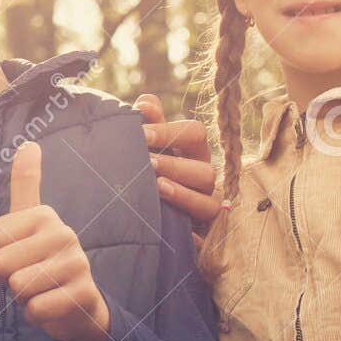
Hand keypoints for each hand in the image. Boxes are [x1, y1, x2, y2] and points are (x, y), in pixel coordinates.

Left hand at [0, 141, 110, 340]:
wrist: (80, 305)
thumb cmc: (44, 261)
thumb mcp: (31, 220)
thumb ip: (26, 184)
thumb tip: (29, 144)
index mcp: (43, 214)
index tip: (17, 254)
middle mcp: (63, 233)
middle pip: (1, 264)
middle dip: (8, 279)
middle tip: (29, 276)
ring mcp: (76, 263)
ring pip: (19, 286)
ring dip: (23, 297)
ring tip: (41, 289)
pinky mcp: (82, 293)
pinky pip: (36, 308)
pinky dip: (36, 314)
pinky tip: (50, 306)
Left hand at [136, 94, 220, 244]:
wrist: (132, 208)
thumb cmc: (142, 163)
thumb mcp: (145, 141)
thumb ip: (147, 121)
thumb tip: (145, 104)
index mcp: (192, 150)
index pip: (195, 133)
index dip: (170, 132)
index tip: (142, 134)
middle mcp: (203, 176)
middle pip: (204, 169)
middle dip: (176, 165)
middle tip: (147, 163)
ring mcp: (204, 204)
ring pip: (208, 202)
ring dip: (183, 194)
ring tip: (158, 187)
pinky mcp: (199, 232)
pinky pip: (203, 235)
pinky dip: (192, 234)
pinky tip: (171, 226)